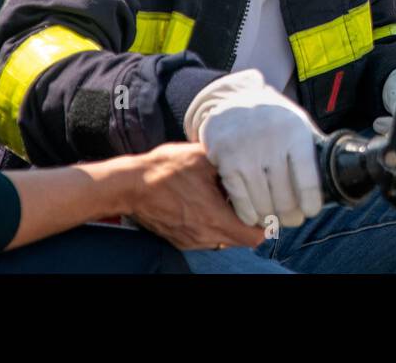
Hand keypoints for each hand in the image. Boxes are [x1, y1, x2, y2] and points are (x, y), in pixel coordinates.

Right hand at [124, 142, 265, 250]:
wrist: (129, 186)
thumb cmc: (164, 170)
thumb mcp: (201, 157)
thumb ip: (229, 159)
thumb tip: (249, 155)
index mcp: (215, 218)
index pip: (255, 236)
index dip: (265, 222)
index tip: (265, 206)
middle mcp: (205, 236)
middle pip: (241, 240)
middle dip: (249, 221)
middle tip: (248, 198)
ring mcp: (192, 241)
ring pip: (224, 239)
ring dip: (230, 224)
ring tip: (225, 200)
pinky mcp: (180, 241)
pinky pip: (207, 238)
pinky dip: (213, 225)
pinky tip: (206, 204)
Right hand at [188, 70, 323, 228]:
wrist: (233, 98)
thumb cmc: (273, 117)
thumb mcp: (297, 122)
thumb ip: (313, 148)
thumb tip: (334, 177)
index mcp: (295, 132)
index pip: (308, 179)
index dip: (311, 202)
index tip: (311, 211)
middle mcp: (271, 142)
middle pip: (285, 197)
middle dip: (291, 215)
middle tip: (292, 219)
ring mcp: (245, 152)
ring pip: (263, 203)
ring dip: (270, 218)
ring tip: (275, 219)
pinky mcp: (225, 161)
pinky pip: (240, 200)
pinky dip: (248, 214)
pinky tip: (254, 216)